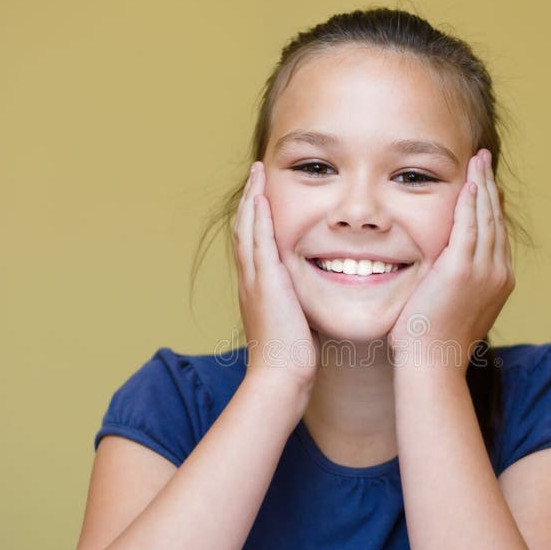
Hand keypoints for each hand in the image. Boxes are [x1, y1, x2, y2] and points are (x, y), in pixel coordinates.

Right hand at [232, 162, 319, 391]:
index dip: (255, 217)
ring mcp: (254, 280)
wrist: (280, 376)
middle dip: (250, 199)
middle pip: (244, 229)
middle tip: (256, 173)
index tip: (261, 195)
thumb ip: (296, 305)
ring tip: (258, 174)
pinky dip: (260, 218)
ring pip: (248, 230)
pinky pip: (259, 242)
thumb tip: (307, 299)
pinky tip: (264, 197)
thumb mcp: (293, 323)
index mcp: (255, 288)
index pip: (251, 243)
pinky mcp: (266, 282)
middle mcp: (249, 280)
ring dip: (253, 198)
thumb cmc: (290, 358)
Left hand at [388, 149, 514, 373]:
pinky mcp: (462, 269)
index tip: (486, 185)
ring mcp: (484, 270)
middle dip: (490, 187)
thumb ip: (456, 284)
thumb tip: (443, 273)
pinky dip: (470, 202)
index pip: (497, 234)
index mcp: (499, 281)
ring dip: (482, 185)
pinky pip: (470, 225)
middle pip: (497, 220)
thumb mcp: (455, 308)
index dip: (492, 206)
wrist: (433, 360)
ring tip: (477, 161)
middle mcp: (499, 273)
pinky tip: (467, 183)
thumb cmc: (434, 341)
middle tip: (484, 161)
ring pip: (486, 218)